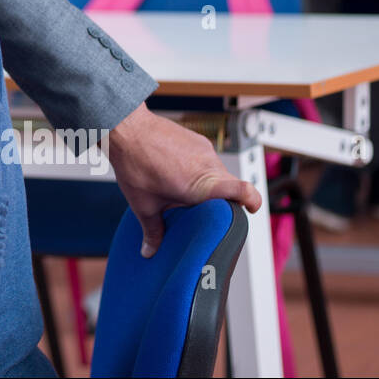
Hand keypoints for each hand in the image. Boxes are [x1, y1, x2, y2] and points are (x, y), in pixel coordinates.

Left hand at [108, 104, 261, 257]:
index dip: (252, 202)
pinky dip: (197, 168)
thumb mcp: (143, 205)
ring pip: (217, 173)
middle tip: (201, 209)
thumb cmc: (135, 164)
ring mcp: (205, 150)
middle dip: (218, 200)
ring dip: (205, 183)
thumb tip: (151, 251)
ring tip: (181, 189)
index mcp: (203, 185)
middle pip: (229, 187)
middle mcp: (210, 165)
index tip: (251, 211)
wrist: (125, 127)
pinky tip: (175, 172)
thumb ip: (152, 231)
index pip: (244, 191)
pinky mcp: (198, 140)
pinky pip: (206, 159)